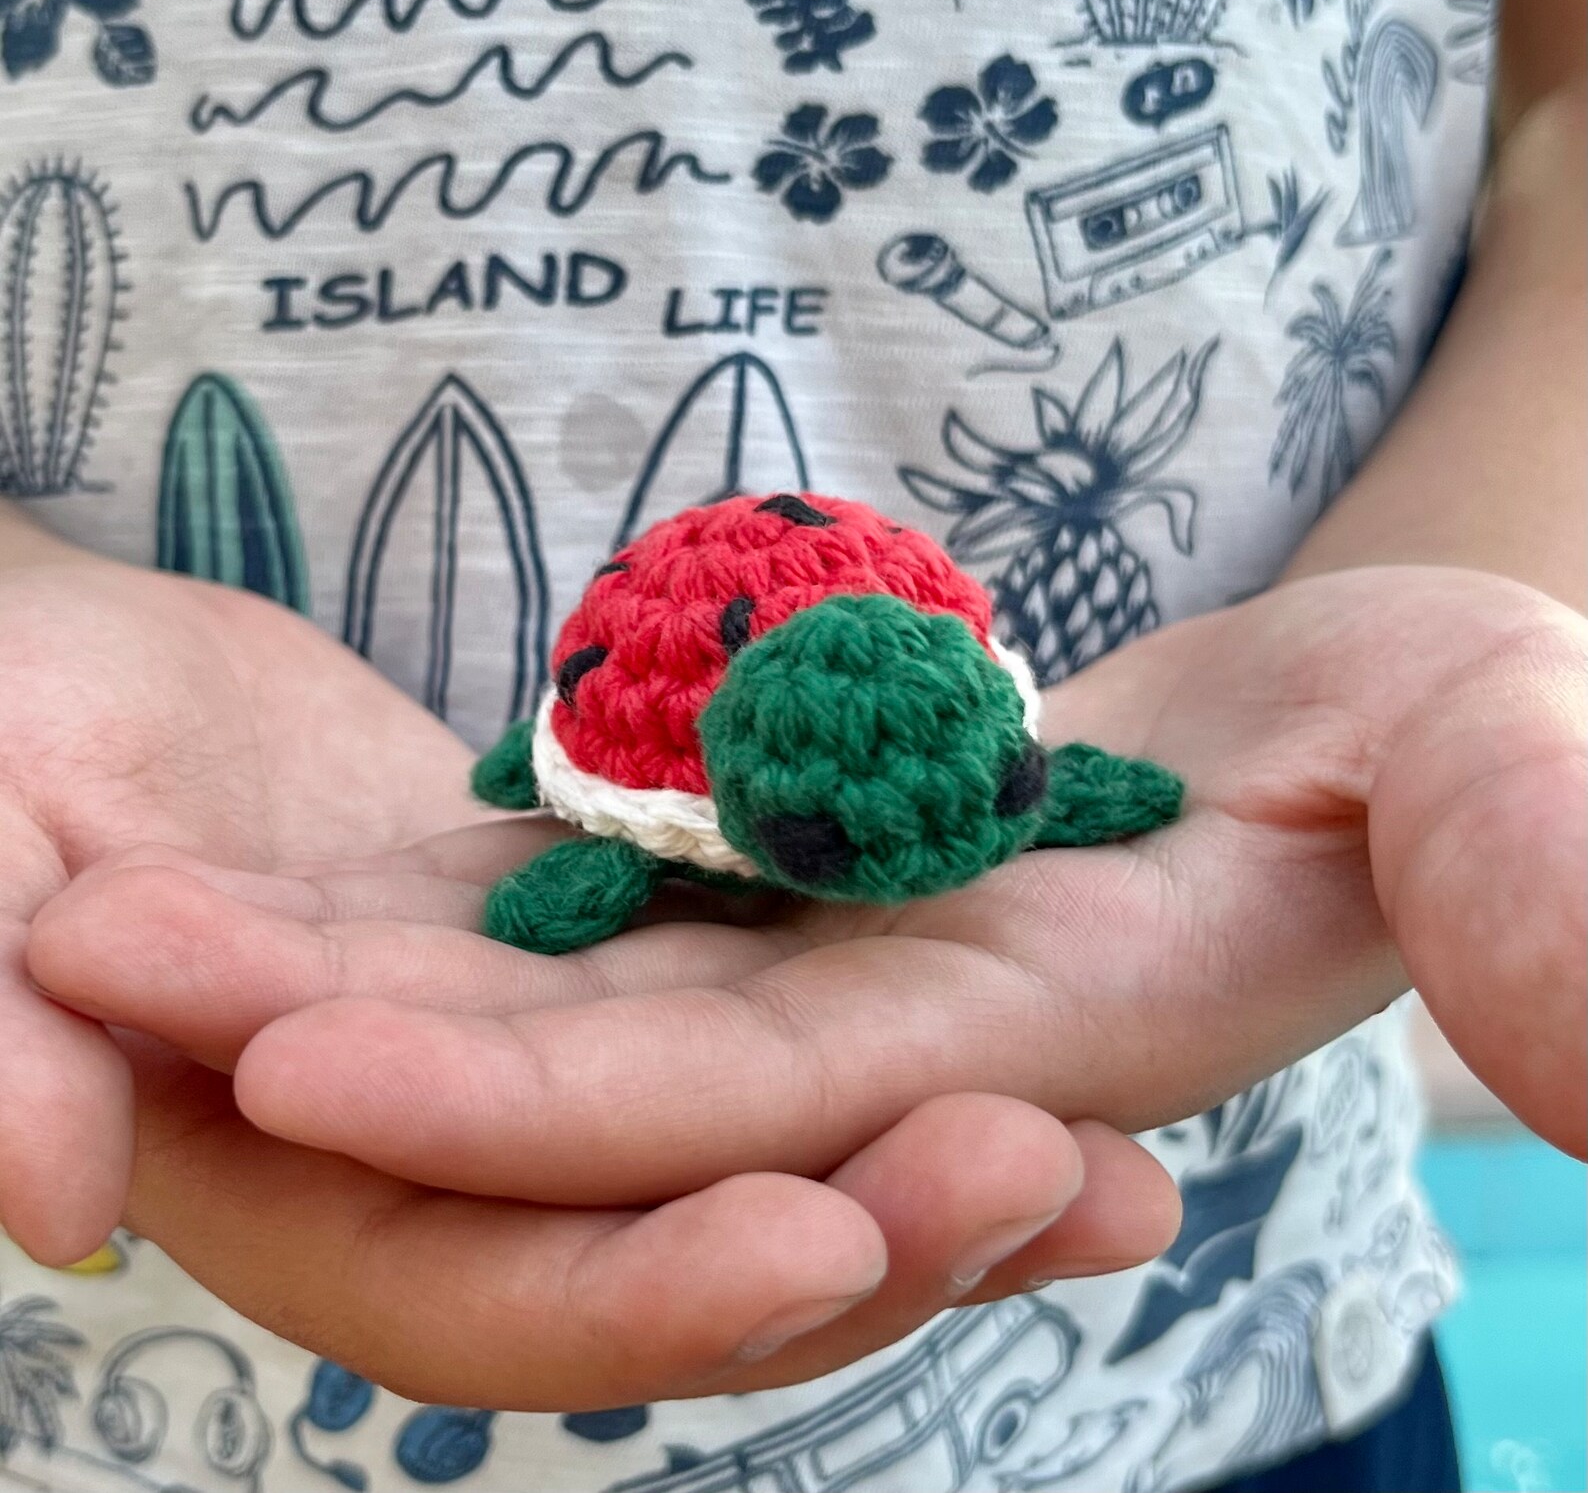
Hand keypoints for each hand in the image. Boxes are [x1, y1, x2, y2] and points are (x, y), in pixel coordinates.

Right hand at [3, 544, 1179, 1407]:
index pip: (482, 1293)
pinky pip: (765, 1034)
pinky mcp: (604, 975)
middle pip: (669, 1253)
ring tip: (1127, 1174)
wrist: (67, 693)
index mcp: (284, 1186)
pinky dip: (897, 1054)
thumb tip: (50, 1192)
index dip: (642, 1281)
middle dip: (867, 1239)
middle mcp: (436, 1168)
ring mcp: (537, 1079)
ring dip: (934, 1179)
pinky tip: (1057, 1047)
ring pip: (750, 1166)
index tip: (817, 1232)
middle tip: (1070, 1181)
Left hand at [36, 564, 1583, 1195]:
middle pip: (579, 1069)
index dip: (545, 1102)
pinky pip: (584, 894)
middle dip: (342, 1031)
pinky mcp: (786, 877)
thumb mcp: (1531, 782)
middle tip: (88, 948)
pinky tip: (269, 857)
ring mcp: (821, 963)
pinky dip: (426, 884)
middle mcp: (884, 1043)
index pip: (750, 1109)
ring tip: (106, 902)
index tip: (314, 1054)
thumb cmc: (1494, 742)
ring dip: (336, 952)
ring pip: (547, 988)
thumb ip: (1544, 886)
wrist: (1396, 730)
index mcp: (1024, 1047)